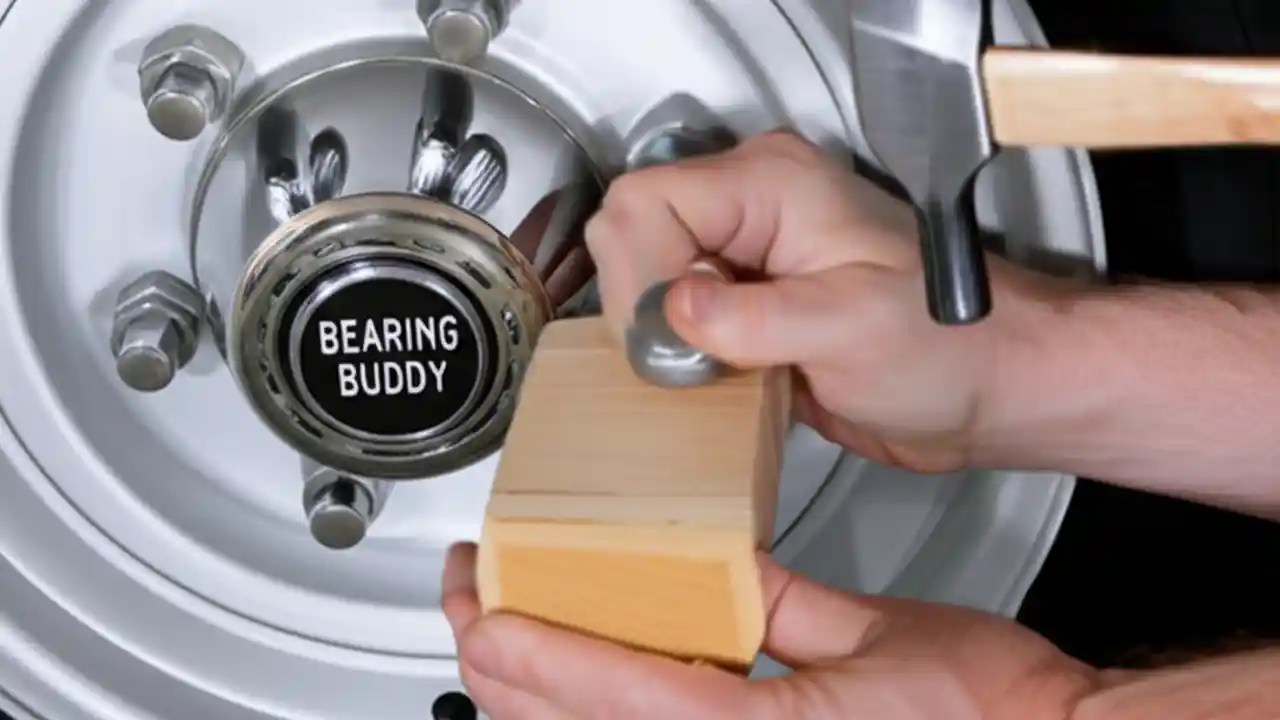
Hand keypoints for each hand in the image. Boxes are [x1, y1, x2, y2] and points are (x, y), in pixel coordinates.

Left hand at [442, 543, 1098, 718]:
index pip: (612, 688)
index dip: (532, 646)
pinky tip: (574, 691)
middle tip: (476, 604)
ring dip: (532, 701)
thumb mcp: (876, 633)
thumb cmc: (993, 713)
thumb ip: (783, 601)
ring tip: (505, 642)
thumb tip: (719, 565)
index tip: (486, 604)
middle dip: (502, 670)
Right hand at [586, 131, 1068, 472]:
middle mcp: (747, 209)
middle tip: (705, 360)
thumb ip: (756, 318)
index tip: (685, 334)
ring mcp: (741, 255)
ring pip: (643, 284)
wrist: (987, 388)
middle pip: (630, 238)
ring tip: (724, 373)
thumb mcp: (852, 327)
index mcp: (771, 184)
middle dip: (649, 311)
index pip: (645, 203)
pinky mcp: (742, 303)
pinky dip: (680, 360)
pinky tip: (724, 382)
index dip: (646, 275)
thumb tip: (674, 310)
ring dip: (664, 340)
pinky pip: (671, 323)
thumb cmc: (951, 345)